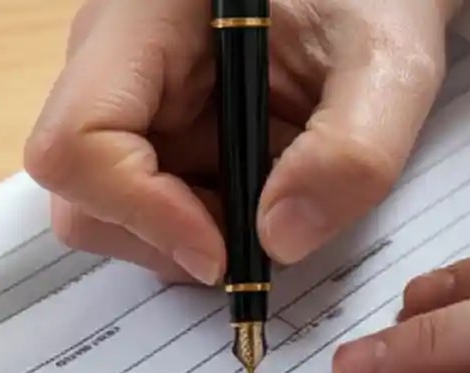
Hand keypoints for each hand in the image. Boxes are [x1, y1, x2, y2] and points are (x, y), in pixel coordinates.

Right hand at [23, 0, 458, 284]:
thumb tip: (279, 242)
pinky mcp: (146, 123)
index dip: (140, 213)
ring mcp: (122, 94)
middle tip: (260, 231)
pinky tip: (260, 188)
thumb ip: (354, 151)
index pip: (79, 140)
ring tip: (271, 200)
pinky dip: (201, 223)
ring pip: (106, 208)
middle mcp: (110, 57)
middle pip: (81, 189)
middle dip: (169, 237)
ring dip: (189, 235)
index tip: (222, 253)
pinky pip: (142, 202)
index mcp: (143, 18)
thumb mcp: (391, 64)